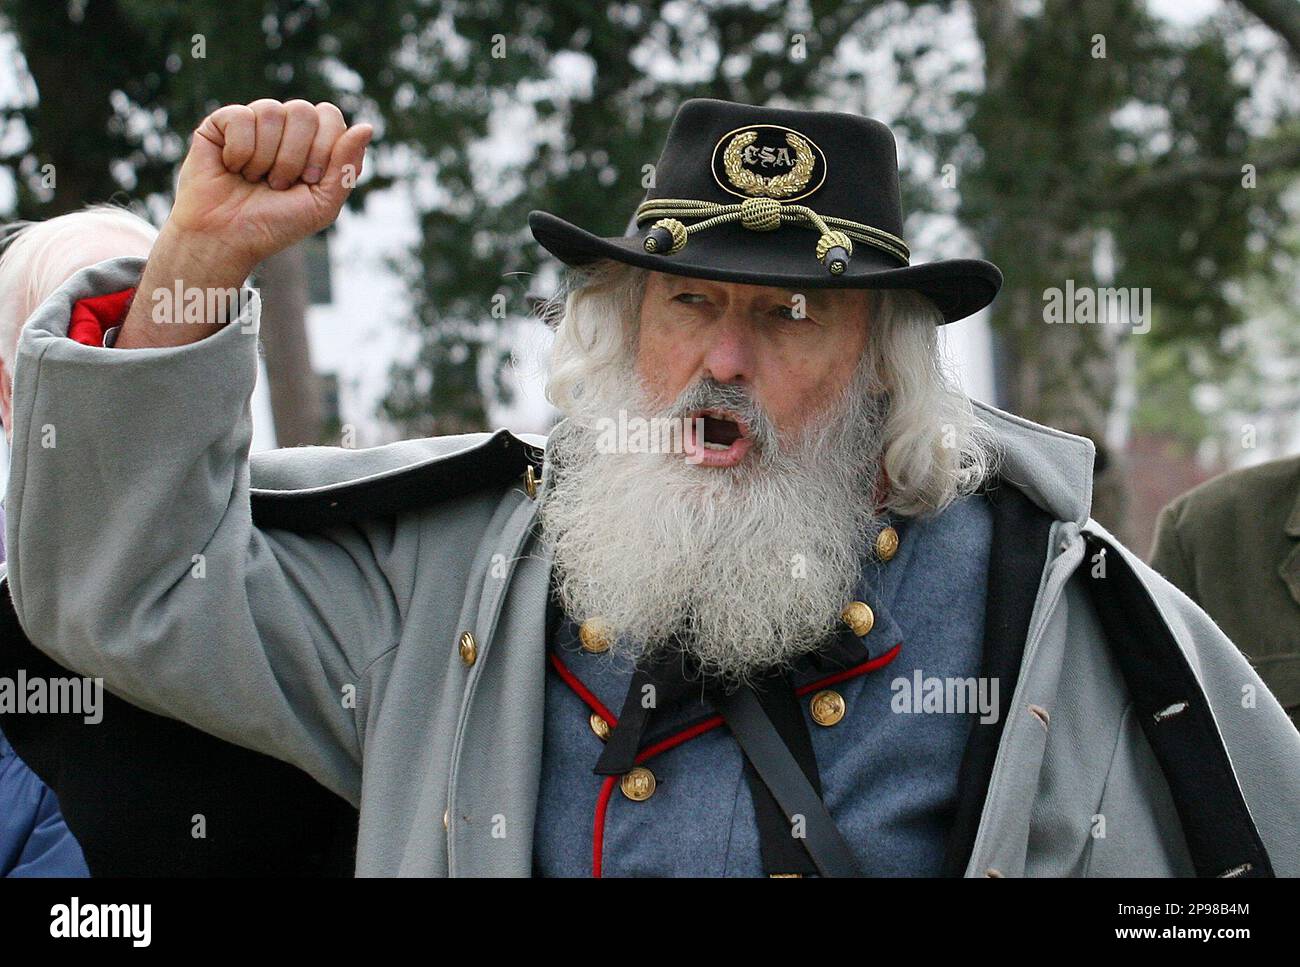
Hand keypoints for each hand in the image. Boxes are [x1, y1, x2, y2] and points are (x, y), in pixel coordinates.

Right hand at [114, 100, 370, 349]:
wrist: (228, 238)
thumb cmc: (276, 224)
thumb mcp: (323, 204)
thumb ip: (346, 167)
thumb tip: (367, 127)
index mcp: (312, 142)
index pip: (329, 115)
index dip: (322, 147)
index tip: (308, 180)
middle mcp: (284, 127)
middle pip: (303, 110)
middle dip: (294, 156)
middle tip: (279, 184)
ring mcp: (253, 122)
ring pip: (271, 110)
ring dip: (266, 157)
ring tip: (255, 179)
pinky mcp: (222, 123)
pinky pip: (240, 116)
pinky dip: (240, 151)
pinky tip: (232, 167)